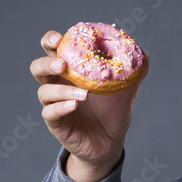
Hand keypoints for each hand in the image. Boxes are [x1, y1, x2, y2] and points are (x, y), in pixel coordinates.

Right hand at [31, 29, 148, 181]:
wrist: (111, 143)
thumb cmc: (113, 113)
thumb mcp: (126, 92)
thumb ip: (134, 73)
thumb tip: (144, 54)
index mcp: (71, 70)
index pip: (52, 49)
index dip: (51, 40)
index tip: (60, 39)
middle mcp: (58, 85)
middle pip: (38, 68)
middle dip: (47, 63)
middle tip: (62, 64)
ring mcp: (55, 104)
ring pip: (44, 92)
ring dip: (61, 90)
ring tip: (84, 93)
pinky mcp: (56, 124)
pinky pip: (50, 113)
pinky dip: (61, 107)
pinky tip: (75, 105)